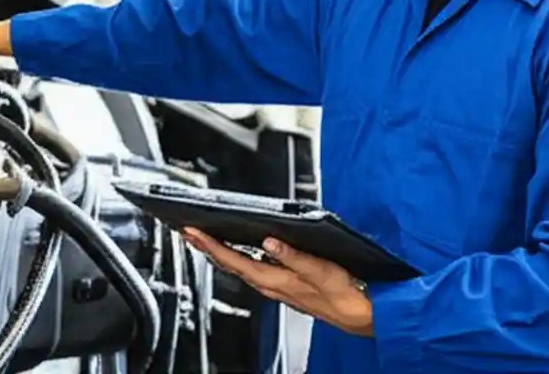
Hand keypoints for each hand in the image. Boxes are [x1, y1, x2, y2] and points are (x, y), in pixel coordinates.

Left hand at [182, 228, 372, 335]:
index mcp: (275, 279)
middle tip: (189, 233)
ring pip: (239, 269)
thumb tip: (269, 242)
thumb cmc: (343, 294)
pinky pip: (252, 272)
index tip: (193, 233)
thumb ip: (293, 256)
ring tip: (205, 240)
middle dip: (207, 248)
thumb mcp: (320, 270)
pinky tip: (238, 254)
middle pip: (230, 266)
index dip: (211, 246)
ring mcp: (276, 288)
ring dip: (220, 254)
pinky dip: (238, 260)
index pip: (234, 260)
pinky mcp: (284, 287)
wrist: (359, 314)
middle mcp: (271, 286)